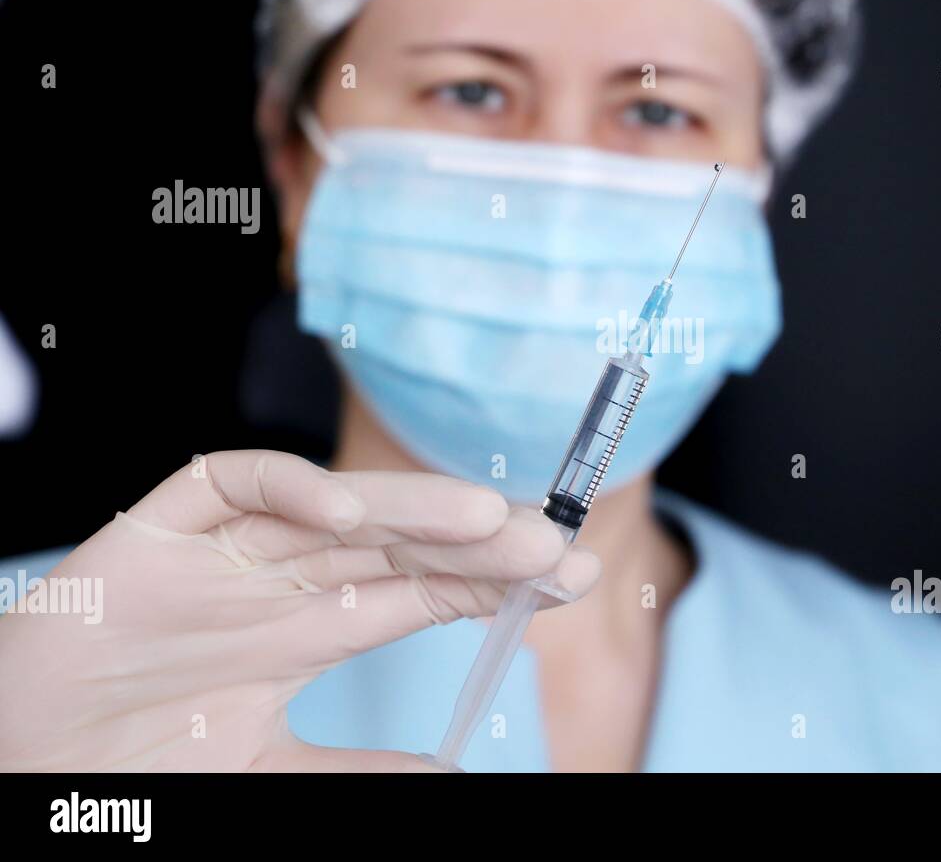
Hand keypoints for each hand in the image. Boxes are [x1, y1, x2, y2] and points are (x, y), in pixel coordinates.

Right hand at [0, 450, 598, 770]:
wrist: (21, 761)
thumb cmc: (132, 758)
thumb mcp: (267, 766)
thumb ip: (355, 768)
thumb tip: (450, 776)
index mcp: (314, 627)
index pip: (424, 587)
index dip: (492, 579)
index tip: (567, 578)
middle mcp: (286, 579)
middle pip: (400, 543)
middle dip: (476, 541)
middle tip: (556, 544)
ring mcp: (231, 550)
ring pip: (338, 507)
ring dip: (411, 508)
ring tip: (488, 516)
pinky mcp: (163, 527)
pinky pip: (232, 484)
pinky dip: (287, 489)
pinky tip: (344, 514)